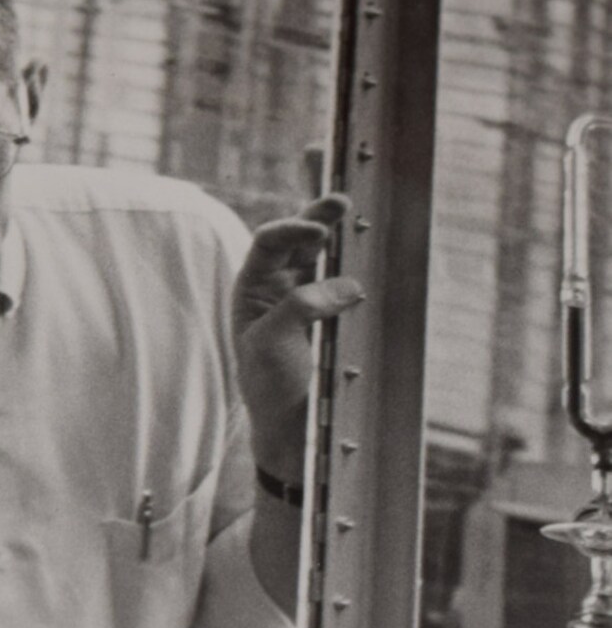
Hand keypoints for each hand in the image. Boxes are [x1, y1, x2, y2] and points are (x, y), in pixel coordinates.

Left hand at [233, 194, 363, 481]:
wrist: (291, 427)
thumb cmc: (268, 385)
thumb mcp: (269, 345)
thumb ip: (300, 309)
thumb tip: (350, 285)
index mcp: (252, 287)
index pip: (267, 244)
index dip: (291, 231)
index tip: (319, 233)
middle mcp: (278, 286)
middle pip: (298, 239)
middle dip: (318, 215)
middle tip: (341, 201)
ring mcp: (308, 298)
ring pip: (324, 255)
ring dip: (340, 232)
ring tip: (355, 210)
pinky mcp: (335, 315)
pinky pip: (346, 281)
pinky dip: (359, 263)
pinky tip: (374, 251)